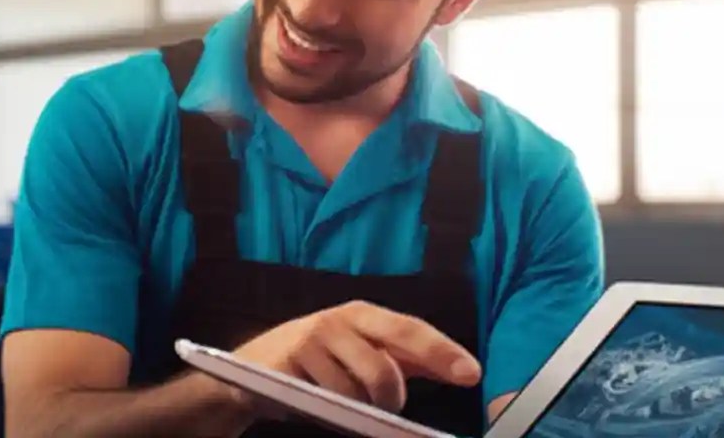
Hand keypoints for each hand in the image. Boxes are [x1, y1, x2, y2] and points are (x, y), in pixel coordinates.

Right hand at [223, 300, 480, 416]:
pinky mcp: (291, 362)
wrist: (251, 371)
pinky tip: (321, 400)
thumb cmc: (317, 362)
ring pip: (361, 389)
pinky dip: (336, 408)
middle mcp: (340, 320)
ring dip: (363, 407)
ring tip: (347, 403)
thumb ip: (404, 359)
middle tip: (398, 408)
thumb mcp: (360, 352)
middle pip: (388, 358)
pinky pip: (331, 398)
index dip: (443, 351)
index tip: (471, 373)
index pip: (412, 330)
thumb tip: (455, 368)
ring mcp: (314, 339)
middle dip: (400, 391)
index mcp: (364, 315)